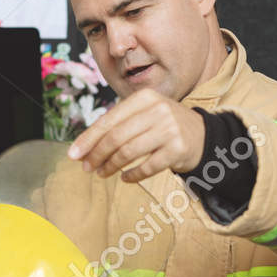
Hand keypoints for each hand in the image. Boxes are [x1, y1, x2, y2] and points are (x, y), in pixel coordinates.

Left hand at [67, 89, 204, 181]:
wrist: (202, 136)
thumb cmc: (164, 126)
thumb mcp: (143, 115)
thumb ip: (117, 125)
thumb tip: (84, 148)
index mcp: (144, 98)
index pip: (108, 120)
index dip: (88, 139)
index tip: (73, 154)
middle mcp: (158, 110)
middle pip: (116, 136)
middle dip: (97, 155)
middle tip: (87, 168)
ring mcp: (169, 129)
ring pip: (129, 152)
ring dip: (111, 166)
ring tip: (102, 173)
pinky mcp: (178, 149)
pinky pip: (147, 167)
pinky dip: (132, 175)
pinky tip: (125, 178)